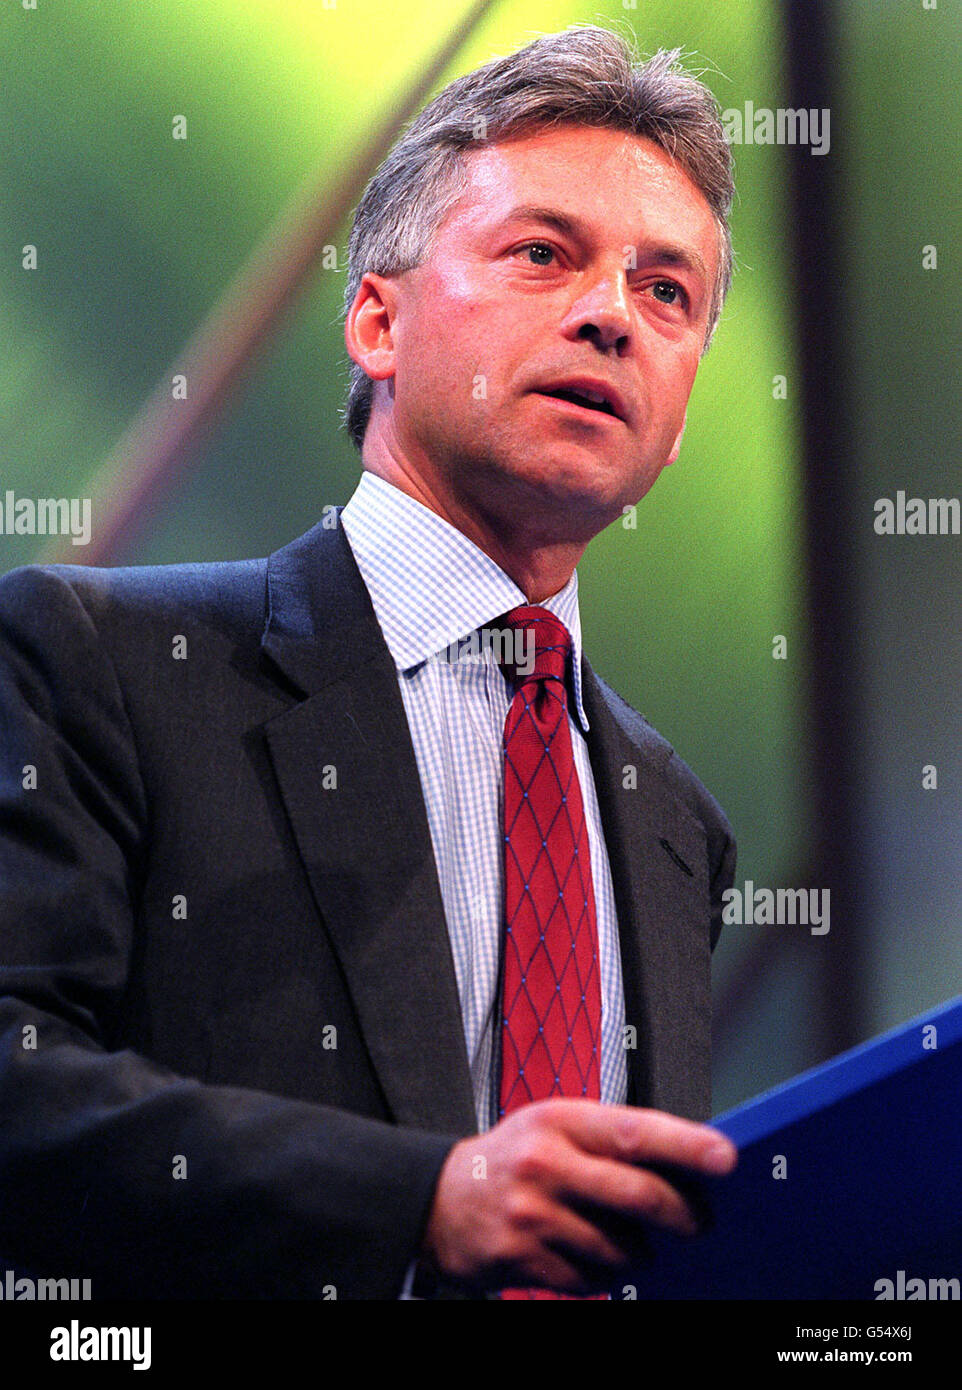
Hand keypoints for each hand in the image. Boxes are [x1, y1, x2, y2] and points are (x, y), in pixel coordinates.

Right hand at [420, 1098, 736, 1293]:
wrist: (441, 1199)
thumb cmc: (514, 1157)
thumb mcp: (554, 1125)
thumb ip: (610, 1138)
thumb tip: (686, 1164)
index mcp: (559, 1121)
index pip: (634, 1131)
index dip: (685, 1145)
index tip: (726, 1157)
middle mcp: (545, 1165)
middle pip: (637, 1196)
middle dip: (681, 1215)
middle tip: (700, 1223)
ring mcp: (532, 1215)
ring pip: (620, 1248)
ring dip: (638, 1252)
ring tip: (629, 1240)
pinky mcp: (522, 1259)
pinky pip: (590, 1280)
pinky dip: (603, 1274)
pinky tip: (589, 1255)